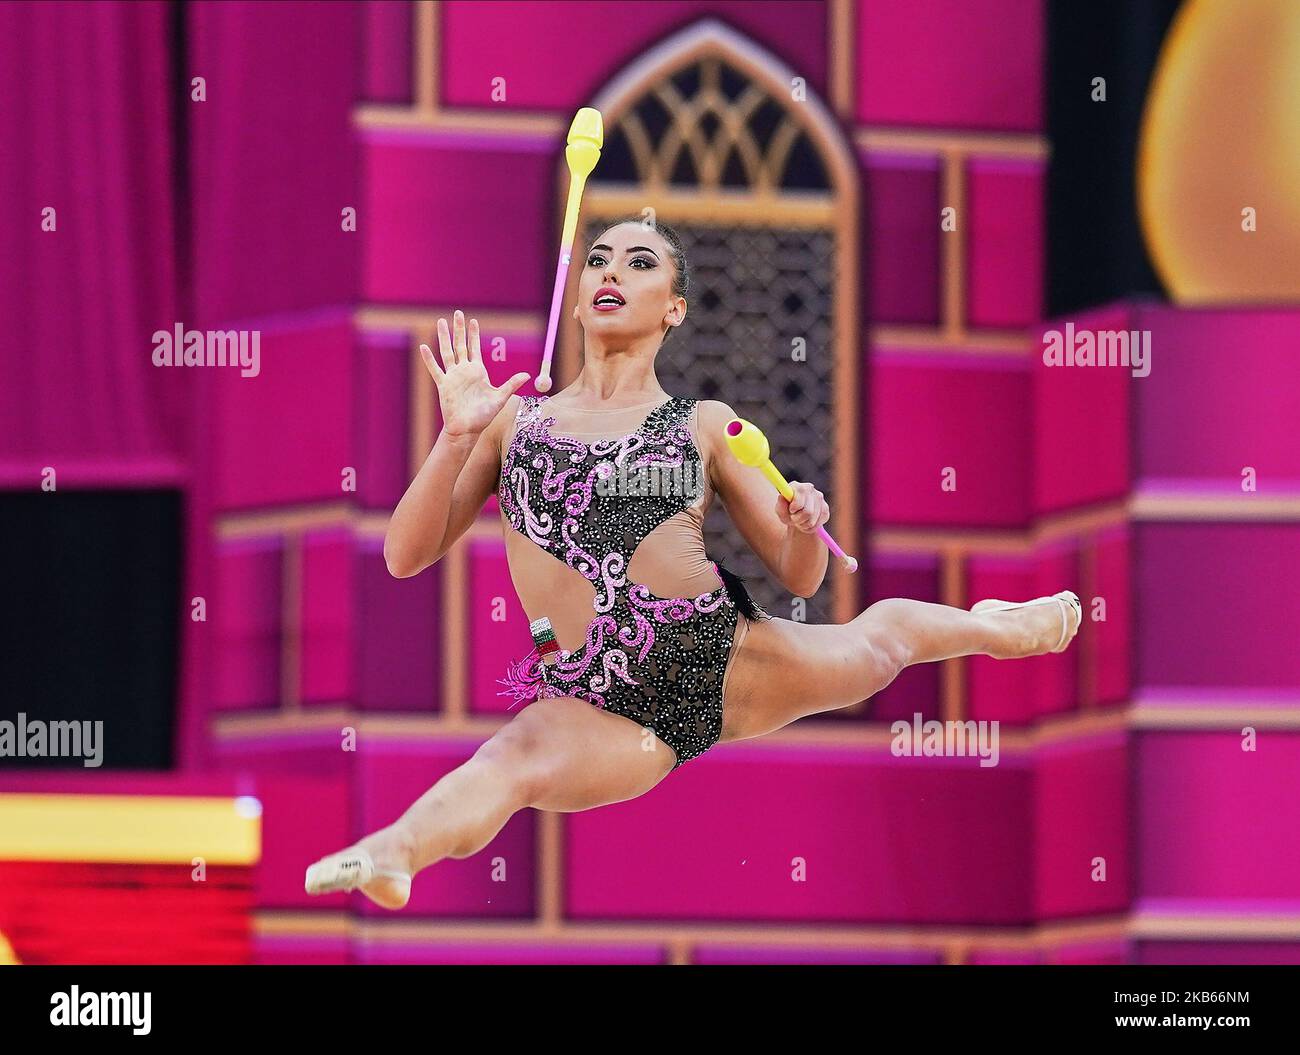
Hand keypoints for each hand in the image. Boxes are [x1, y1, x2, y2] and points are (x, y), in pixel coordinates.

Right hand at [420, 310, 529, 441]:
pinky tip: (423, 347)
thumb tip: (527, 375)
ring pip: (447, 352)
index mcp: (478, 371)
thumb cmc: (484, 416)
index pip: (474, 348)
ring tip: (440, 322)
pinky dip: (429, 359)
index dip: (473, 334)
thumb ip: (511, 384)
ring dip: (444, 337)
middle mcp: (464, 371)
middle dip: (459, 329)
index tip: (473, 321)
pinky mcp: (444, 385)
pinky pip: (435, 370)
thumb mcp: (500, 398)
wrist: (468, 429)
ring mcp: (453, 377)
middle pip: (460, 345)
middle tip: (457, 313)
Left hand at [775, 481, 829, 533]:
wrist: (796, 517)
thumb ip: (780, 504)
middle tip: (793, 519)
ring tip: (798, 521)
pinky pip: (817, 524)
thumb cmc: (786, 511)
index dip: (795, 506)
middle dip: (798, 519)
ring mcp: (820, 499)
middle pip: (808, 511)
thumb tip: (782, 496)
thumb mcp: (780, 510)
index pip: (801, 494)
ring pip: (812, 520)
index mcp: (798, 486)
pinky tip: (805, 523)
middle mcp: (811, 489)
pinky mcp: (825, 509)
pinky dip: (809, 528)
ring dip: (803, 525)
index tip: (791, 510)